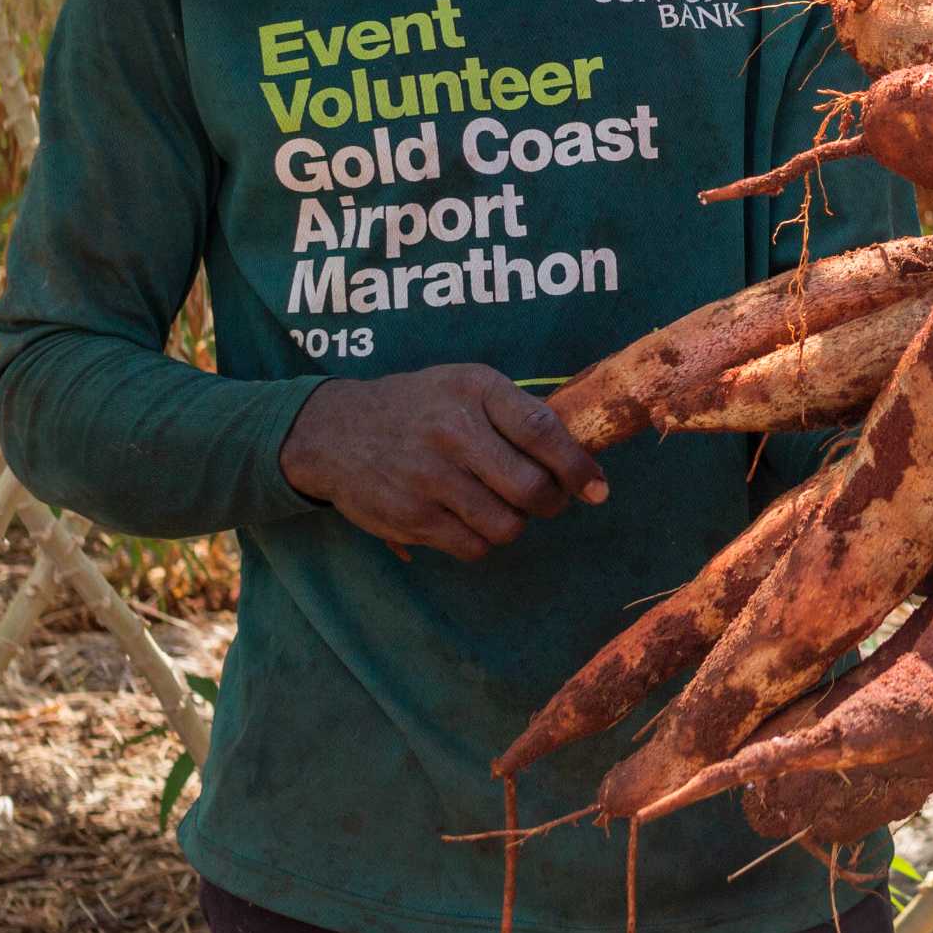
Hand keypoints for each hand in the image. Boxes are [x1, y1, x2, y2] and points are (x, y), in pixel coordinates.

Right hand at [279, 365, 609, 561]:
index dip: (578, 466)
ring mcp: (429, 477)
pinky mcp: (410, 517)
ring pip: (506, 525)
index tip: (598, 489)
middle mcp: (453, 431)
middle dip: (551, 502)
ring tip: (499, 505)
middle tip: (546, 500)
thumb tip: (581, 450)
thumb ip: (516, 411)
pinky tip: (468, 519)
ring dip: (514, 523)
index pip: (542, 431)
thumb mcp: (464, 385)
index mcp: (475, 390)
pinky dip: (482, 540)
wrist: (334, 431)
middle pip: (531, 488)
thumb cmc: (418, 407)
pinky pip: (473, 547)